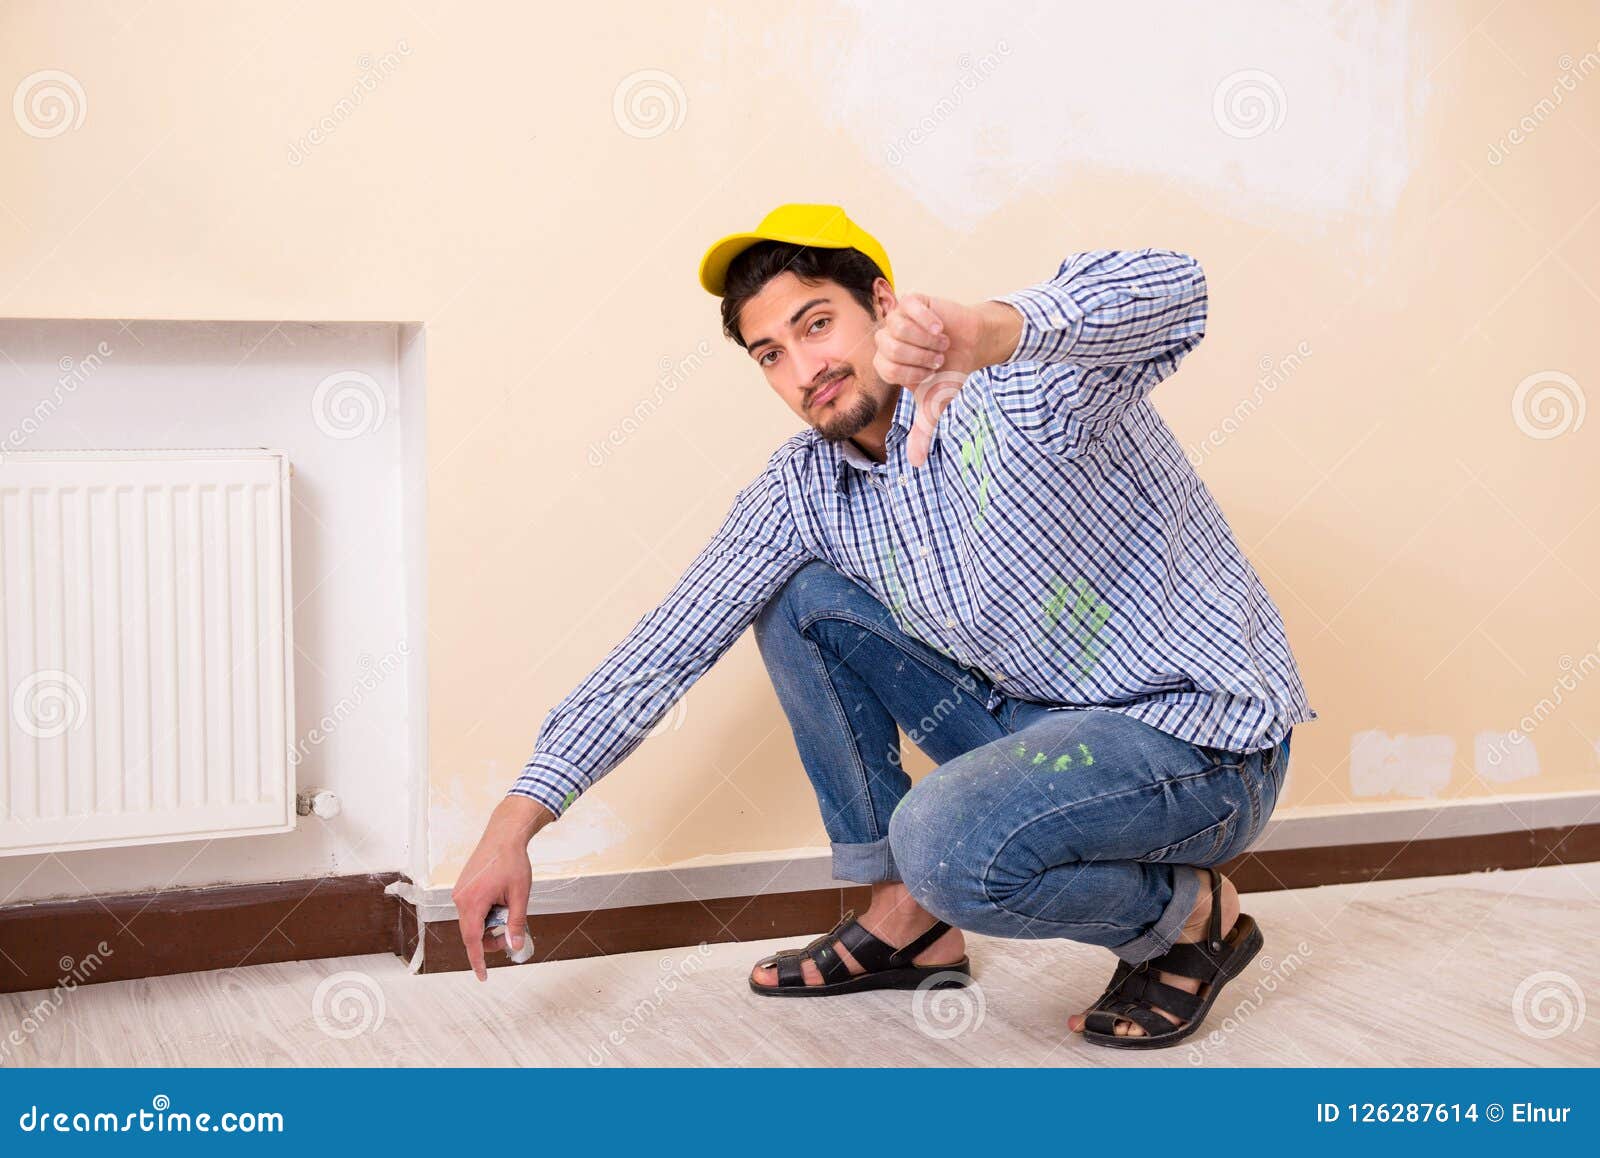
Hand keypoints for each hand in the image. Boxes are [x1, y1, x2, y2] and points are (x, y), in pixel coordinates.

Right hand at [452, 795, 552, 980]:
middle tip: (510, 933)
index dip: (478, 960)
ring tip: (507, 908)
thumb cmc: (512, 862)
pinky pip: (471, 910)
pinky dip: (485, 913)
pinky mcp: (462, 888)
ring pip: (472, 921)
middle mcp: (460, 899)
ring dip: (489, 924)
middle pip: (472, 933)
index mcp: (473, 902)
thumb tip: (515, 946)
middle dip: (490, 938)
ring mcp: (459, 892)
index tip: (482, 976)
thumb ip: (516, 923)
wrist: (503, 835)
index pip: (472, 940)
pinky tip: (499, 901)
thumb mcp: (520, 895)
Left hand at [872, 295, 1021, 466]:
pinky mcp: (912, 301)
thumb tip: (916, 464)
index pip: (886, 367)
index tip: (930, 372)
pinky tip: (939, 327)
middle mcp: (887, 339)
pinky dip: (927, 320)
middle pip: (889, 347)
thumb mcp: (935, 405)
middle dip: (920, 356)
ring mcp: (897, 318)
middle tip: (937, 357)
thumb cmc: (950, 373)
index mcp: (886, 363)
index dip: (912, 371)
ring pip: (898, 328)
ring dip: (926, 340)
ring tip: (940, 342)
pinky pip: (909, 306)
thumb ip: (922, 431)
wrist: (973, 344)